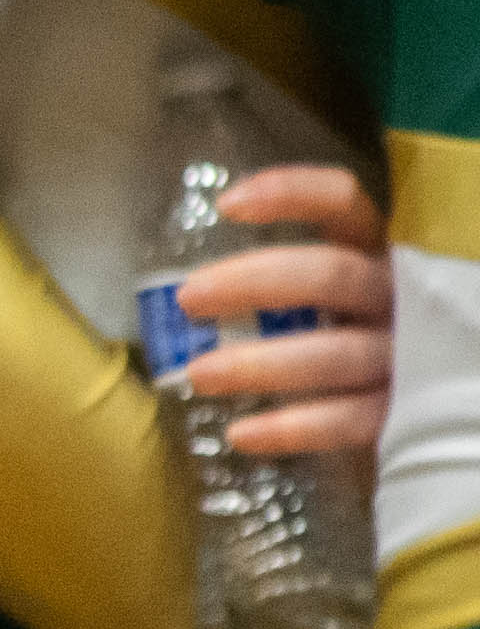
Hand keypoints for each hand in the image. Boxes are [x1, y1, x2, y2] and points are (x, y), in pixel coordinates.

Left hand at [178, 163, 391, 456]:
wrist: (441, 402)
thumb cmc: (366, 333)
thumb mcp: (341, 290)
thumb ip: (292, 275)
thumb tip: (197, 284)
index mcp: (380, 252)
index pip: (342, 204)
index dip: (290, 194)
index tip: (226, 204)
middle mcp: (401, 295)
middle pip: (330, 275)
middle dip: (253, 282)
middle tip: (187, 299)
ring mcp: (409, 354)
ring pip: (334, 354)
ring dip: (261, 364)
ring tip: (197, 374)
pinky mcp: (408, 411)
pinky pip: (349, 420)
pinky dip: (293, 429)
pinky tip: (239, 434)